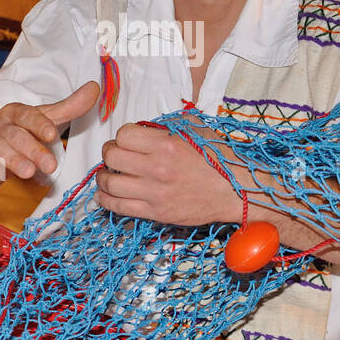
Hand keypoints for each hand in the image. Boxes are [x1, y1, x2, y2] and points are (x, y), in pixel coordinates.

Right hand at [0, 81, 99, 183]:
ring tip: (29, 172)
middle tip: (51, 166)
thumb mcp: (39, 119)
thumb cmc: (12, 131)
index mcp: (15, 113)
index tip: (53, 135)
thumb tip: (95, 88)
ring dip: (12, 160)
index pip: (28, 115)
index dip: (40, 124)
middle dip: (33, 150)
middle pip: (16, 136)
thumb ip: (67, 108)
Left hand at [94, 122, 240, 226]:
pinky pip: (118, 207)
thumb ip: (169, 126)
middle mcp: (157, 168)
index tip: (127, 141)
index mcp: (167, 145)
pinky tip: (106, 194)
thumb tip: (146, 127)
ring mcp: (155, 192)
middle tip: (115, 155)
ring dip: (103, 177)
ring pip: (109, 183)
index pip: (124, 135)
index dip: (122, 136)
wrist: (236, 191)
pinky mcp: (155, 213)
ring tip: (108, 174)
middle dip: (109, 153)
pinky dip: (105, 199)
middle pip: (112, 156)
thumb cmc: (218, 160)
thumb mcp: (197, 131)